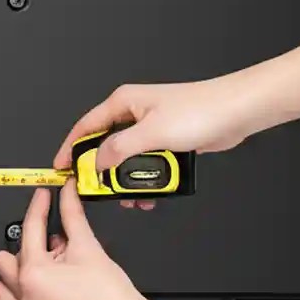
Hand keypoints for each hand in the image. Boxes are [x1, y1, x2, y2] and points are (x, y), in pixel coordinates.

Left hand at [0, 182, 160, 299]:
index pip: (30, 229)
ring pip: (5, 286)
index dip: (38, 207)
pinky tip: (47, 288)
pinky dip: (25, 295)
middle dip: (28, 245)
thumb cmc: (111, 296)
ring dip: (19, 273)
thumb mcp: (88, 246)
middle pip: (7, 259)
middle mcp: (25, 296)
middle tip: (53, 242)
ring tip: (47, 268)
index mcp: (34, 274)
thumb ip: (72, 215)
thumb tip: (68, 195)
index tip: (43, 197)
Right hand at [53, 78, 259, 208]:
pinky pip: (146, 163)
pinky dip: (145, 179)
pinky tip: (150, 192)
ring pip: (126, 158)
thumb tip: (97, 162)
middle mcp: (135, 113)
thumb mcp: (152, 133)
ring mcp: (151, 127)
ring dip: (126, 179)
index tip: (60, 167)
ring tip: (128, 196)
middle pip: (105, 145)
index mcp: (124, 102)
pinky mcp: (166, 140)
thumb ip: (119, 148)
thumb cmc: (203, 110)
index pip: (85, 127)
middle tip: (97, 190)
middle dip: (101, 171)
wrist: (238, 111)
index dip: (70, 148)